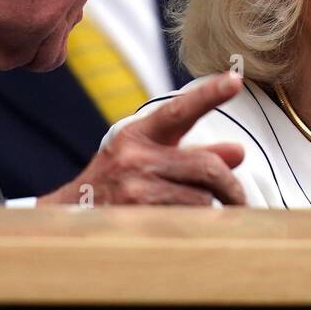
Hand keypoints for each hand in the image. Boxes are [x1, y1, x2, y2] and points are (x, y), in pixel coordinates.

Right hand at [38, 72, 246, 205]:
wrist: (71, 218)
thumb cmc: (117, 183)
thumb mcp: (147, 158)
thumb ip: (193, 154)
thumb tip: (239, 152)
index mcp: (139, 133)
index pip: (179, 110)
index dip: (208, 95)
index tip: (235, 80)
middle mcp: (136, 157)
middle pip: (206, 166)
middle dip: (231, 186)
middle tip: (239, 199)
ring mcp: (136, 189)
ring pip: (202, 198)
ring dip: (212, 209)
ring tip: (208, 216)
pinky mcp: (138, 218)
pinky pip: (188, 220)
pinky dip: (198, 225)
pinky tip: (191, 228)